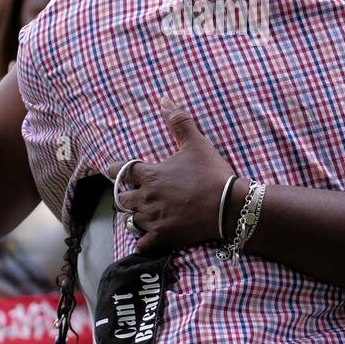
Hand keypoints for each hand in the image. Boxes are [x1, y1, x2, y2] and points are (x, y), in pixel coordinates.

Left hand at [104, 98, 236, 254]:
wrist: (228, 205)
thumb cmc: (211, 173)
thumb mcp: (196, 143)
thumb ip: (179, 121)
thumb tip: (165, 99)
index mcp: (149, 175)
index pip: (119, 171)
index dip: (116, 171)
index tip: (116, 172)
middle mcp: (146, 197)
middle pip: (122, 199)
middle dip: (127, 197)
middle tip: (136, 196)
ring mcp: (153, 219)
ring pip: (131, 221)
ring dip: (136, 217)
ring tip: (145, 215)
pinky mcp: (163, 237)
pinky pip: (142, 244)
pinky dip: (144, 241)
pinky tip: (151, 237)